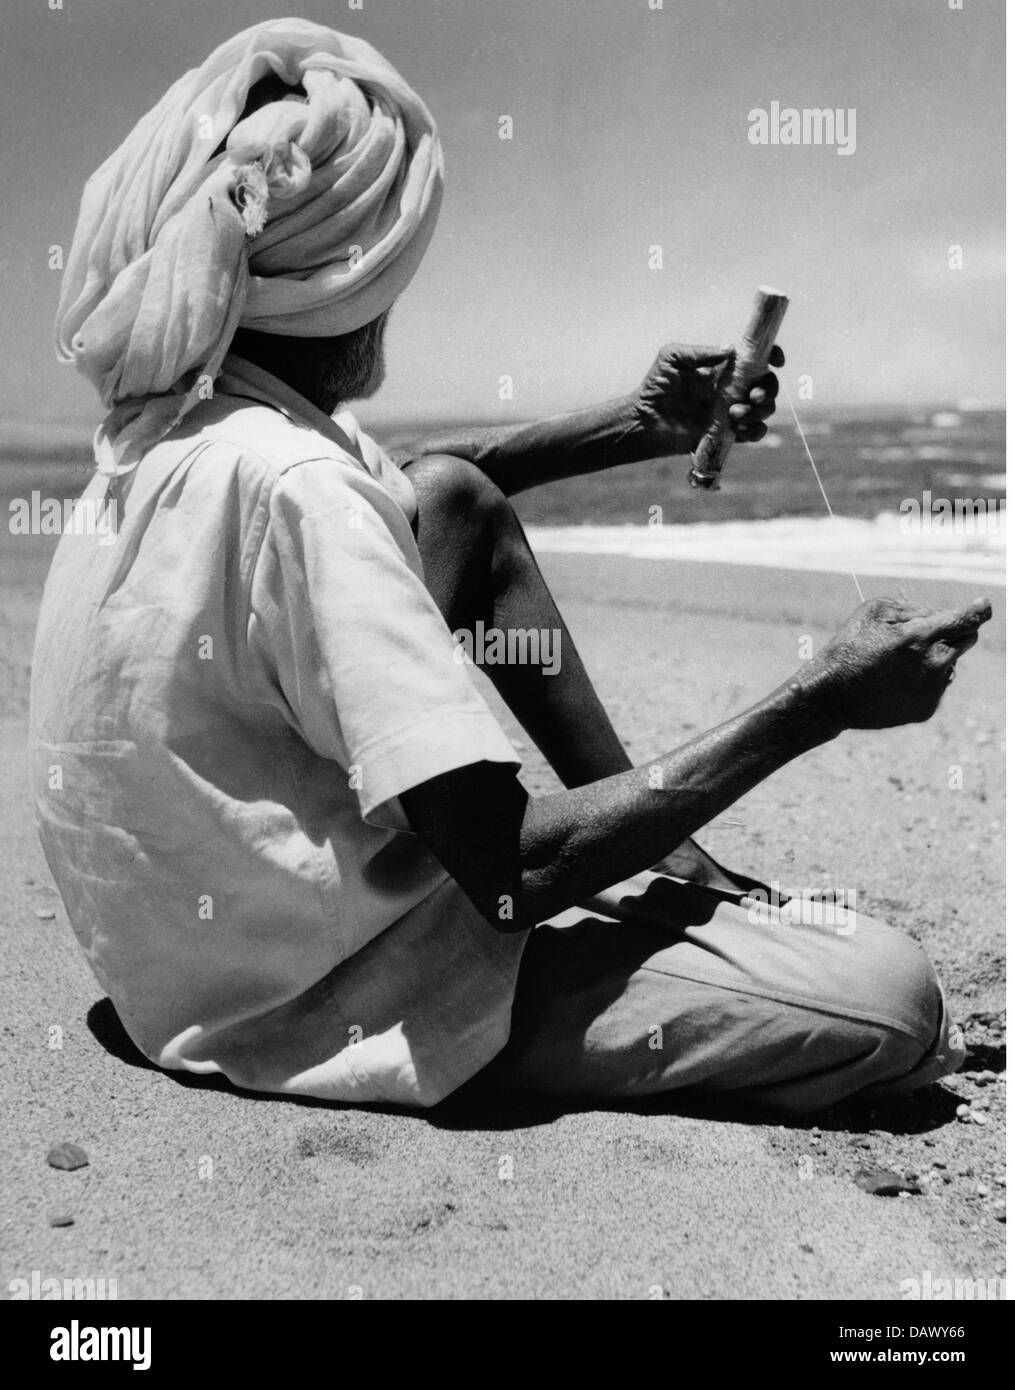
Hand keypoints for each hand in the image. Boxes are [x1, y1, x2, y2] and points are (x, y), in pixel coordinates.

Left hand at [632, 342, 783, 456]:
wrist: (643, 422)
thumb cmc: (655, 386)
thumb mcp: (672, 358)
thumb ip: (699, 352)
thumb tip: (730, 350)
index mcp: (724, 368)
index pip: (757, 358)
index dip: (772, 355)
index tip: (777, 360)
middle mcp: (732, 388)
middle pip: (766, 385)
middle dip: (768, 389)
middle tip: (752, 396)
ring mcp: (731, 411)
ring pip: (764, 409)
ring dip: (759, 411)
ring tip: (734, 414)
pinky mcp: (728, 434)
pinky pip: (754, 433)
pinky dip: (755, 430)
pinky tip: (739, 428)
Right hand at [800, 597, 990, 730]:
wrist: (830, 697)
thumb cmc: (848, 648)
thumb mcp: (872, 612)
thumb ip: (911, 608)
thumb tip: (937, 615)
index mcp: (921, 636)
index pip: (967, 619)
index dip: (978, 610)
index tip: (983, 605)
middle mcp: (934, 664)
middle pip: (967, 640)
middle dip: (952, 632)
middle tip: (923, 635)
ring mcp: (933, 689)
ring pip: (950, 663)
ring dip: (934, 658)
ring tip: (897, 664)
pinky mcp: (927, 709)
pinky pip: (937, 686)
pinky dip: (922, 680)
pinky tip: (895, 683)